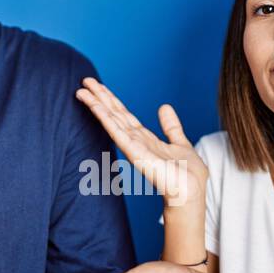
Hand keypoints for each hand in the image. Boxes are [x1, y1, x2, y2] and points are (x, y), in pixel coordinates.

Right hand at [75, 78, 207, 209]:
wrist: (191, 192)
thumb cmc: (188, 175)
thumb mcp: (180, 143)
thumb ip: (170, 126)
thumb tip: (164, 107)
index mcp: (145, 139)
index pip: (124, 115)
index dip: (112, 100)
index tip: (99, 86)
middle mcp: (136, 142)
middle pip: (115, 114)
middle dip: (100, 97)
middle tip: (85, 80)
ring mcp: (134, 147)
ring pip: (112, 120)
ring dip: (97, 104)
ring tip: (82, 90)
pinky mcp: (135, 153)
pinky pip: (117, 132)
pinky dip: (105, 118)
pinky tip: (95, 106)